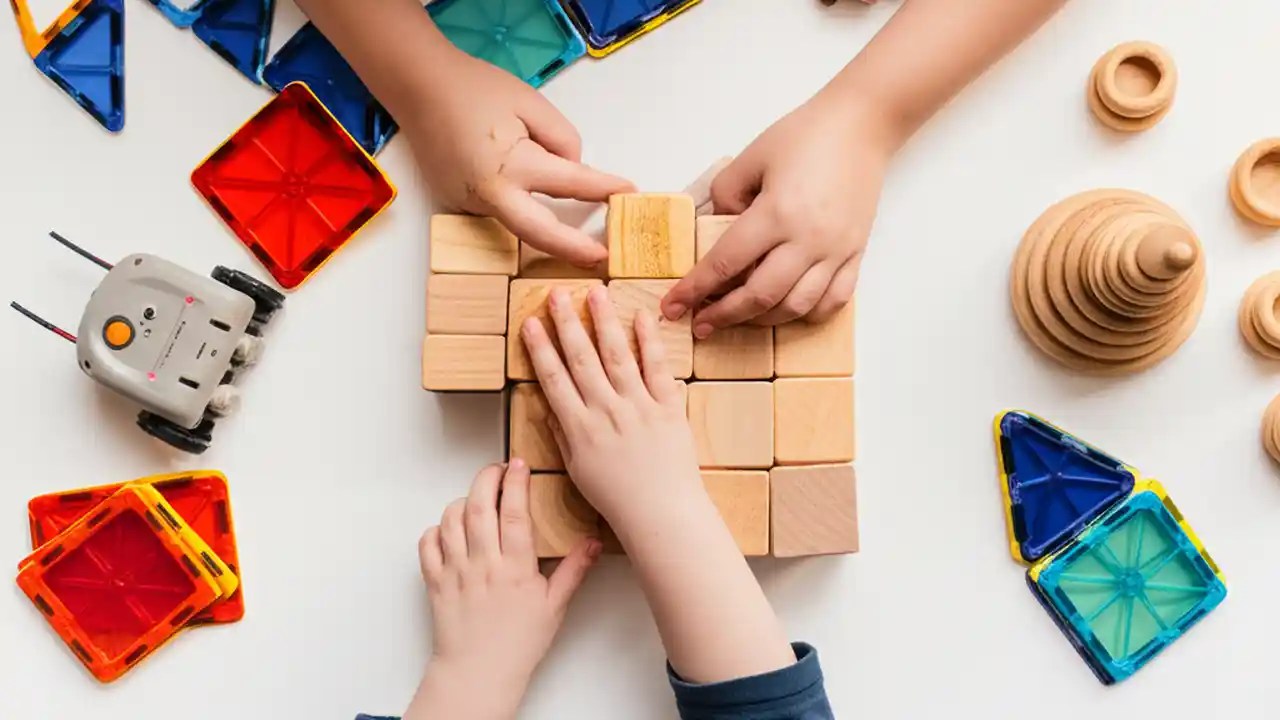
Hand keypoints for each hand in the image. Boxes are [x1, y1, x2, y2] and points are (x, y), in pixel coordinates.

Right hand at [404, 49, 632, 264]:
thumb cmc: (473, 88)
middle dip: (573, 250)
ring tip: (580, 237)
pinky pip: (497, 210)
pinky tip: (529, 200)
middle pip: (539, 235)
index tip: (629, 193)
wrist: (418, 86)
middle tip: (602, 258)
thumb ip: (561, 139)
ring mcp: (468, 204)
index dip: (604, 188)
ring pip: (516, 223)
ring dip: (547, 230)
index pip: (570, 183)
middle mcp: (488, 194)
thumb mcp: (531, 103)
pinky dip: (518, 207)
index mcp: (511, 166)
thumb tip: (572, 167)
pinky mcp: (457, 203)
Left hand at [414, 462, 600, 716]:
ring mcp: (455, 571)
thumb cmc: (517, 644)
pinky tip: (450, 530)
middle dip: (487, 478)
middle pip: (479, 506)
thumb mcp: (555, 606)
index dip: (516, 482)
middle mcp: (483, 565)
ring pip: (451, 520)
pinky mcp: (435, 581)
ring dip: (463, 501)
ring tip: (477, 499)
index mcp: (515, 569)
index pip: (515, 513)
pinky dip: (436, 529)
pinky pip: (427, 544)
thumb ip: (574, 570)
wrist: (479, 674)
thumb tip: (593, 542)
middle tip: (497, 468)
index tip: (519, 464)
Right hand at [519, 286, 702, 524]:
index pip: (554, 379)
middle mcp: (606, 411)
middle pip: (581, 359)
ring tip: (595, 292)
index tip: (530, 323)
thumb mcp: (578, 471)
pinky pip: (657, 368)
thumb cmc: (619, 499)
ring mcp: (638, 406)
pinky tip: (641, 316)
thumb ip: (563, 435)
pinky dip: (649, 340)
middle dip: (566, 323)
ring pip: (616, 354)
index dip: (540, 348)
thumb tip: (548, 407)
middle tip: (556, 294)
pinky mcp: (668, 407)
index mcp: (580, 428)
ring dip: (604, 320)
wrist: (662, 513)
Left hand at [662, 92, 891, 334]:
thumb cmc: (805, 135)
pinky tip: (786, 310)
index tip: (672, 306)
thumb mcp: (751, 157)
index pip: (726, 263)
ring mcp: (835, 251)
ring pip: (796, 307)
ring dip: (762, 320)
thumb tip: (716, 229)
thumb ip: (725, 196)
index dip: (695, 289)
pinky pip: (833, 301)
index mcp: (776, 213)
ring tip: (739, 317)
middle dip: (724, 315)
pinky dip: (807, 314)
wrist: (862, 125)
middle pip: (760, 296)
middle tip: (700, 324)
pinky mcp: (856, 253)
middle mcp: (807, 240)